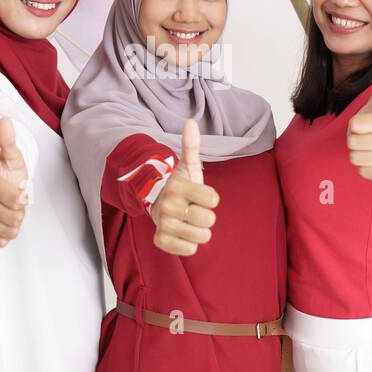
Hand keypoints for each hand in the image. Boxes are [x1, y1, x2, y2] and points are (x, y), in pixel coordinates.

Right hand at [0, 117, 29, 246]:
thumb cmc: (7, 173)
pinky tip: (1, 222)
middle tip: (12, 202)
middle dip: (19, 212)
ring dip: (13, 224)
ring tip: (7, 211)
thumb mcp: (13, 159)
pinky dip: (4, 235)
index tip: (20, 191)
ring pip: (8, 231)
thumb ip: (9, 143)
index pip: (17, 200)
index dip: (24, 198)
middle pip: (13, 217)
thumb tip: (5, 121)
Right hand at [152, 119, 219, 256]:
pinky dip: (190, 244)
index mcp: (177, 186)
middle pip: (209, 220)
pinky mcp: (161, 240)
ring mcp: (163, 224)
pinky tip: (182, 233)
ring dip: (199, 231)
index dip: (211, 198)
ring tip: (188, 222)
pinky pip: (189, 250)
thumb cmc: (180, 186)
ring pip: (202, 236)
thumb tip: (190, 122)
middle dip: (207, 217)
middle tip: (195, 210)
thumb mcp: (188, 167)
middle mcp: (168, 205)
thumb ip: (191, 146)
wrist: (157, 204)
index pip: (213, 199)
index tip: (201, 196)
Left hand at [347, 64, 371, 184]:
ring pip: (355, 158)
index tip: (364, 126)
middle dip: (354, 141)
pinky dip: (364, 169)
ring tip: (369, 150)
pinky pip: (363, 172)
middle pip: (353, 143)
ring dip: (358, 155)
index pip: (354, 125)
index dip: (354, 126)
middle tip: (366, 139)